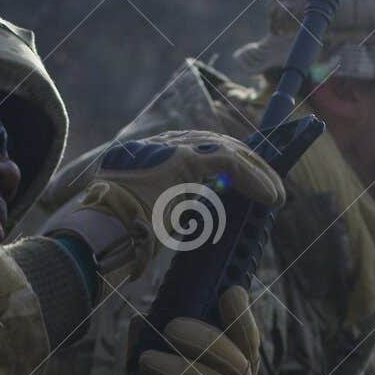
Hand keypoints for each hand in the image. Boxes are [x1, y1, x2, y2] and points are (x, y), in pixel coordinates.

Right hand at [40, 131, 286, 288]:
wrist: (97, 228)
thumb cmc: (113, 232)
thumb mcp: (144, 214)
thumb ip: (166, 208)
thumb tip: (186, 222)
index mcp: (151, 154)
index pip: (199, 149)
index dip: (228, 162)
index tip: (247, 180)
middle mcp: (162, 144)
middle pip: (218, 143)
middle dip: (249, 162)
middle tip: (270, 186)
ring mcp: (171, 148)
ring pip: (229, 150)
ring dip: (258, 173)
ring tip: (277, 194)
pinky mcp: (183, 160)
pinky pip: (231, 164)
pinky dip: (255, 180)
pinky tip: (271, 197)